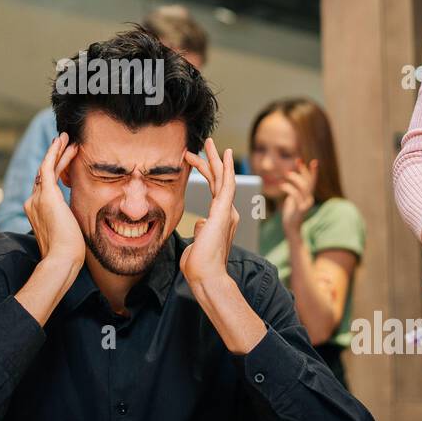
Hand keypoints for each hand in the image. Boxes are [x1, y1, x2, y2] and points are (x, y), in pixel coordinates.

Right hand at [22, 132, 84, 267]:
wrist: (61, 260)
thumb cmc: (68, 253)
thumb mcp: (67, 232)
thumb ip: (67, 220)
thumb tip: (76, 218)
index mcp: (36, 212)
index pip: (44, 186)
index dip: (53, 172)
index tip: (63, 162)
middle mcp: (32, 202)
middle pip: (43, 174)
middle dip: (54, 157)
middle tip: (62, 142)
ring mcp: (37, 199)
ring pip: (46, 168)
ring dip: (56, 152)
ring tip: (66, 138)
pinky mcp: (47, 196)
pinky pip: (48, 168)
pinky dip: (55, 153)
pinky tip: (63, 143)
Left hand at [180, 138, 238, 292]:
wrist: (207, 278)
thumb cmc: (200, 266)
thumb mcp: (198, 242)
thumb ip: (201, 229)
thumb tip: (200, 220)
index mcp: (220, 219)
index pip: (213, 190)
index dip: (205, 173)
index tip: (194, 161)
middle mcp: (227, 213)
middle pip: (219, 180)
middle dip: (211, 161)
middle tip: (204, 144)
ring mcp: (227, 212)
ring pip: (222, 178)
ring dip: (215, 159)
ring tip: (209, 142)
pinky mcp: (224, 212)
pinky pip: (227, 185)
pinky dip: (226, 169)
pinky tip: (225, 155)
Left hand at [279, 158, 317, 235]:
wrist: (291, 229)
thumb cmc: (291, 214)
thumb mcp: (292, 200)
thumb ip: (294, 191)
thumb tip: (290, 182)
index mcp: (308, 195)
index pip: (311, 180)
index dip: (309, 170)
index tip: (306, 160)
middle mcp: (310, 198)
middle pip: (309, 181)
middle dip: (304, 170)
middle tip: (297, 160)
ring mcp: (306, 204)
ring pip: (304, 187)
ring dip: (295, 178)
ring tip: (287, 173)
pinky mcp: (301, 209)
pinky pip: (296, 195)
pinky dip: (289, 188)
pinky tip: (282, 185)